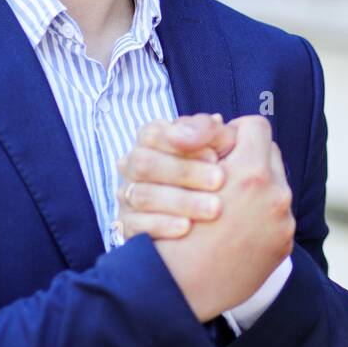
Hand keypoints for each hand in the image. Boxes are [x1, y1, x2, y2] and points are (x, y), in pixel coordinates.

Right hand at [114, 114, 233, 239]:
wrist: (216, 222)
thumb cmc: (216, 171)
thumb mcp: (219, 147)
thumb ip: (214, 131)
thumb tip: (214, 118)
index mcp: (151, 140)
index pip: (152, 134)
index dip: (181, 144)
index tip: (215, 156)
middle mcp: (133, 166)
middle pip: (144, 163)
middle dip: (184, 172)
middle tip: (220, 181)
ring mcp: (127, 196)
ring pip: (143, 195)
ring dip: (181, 201)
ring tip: (214, 208)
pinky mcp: (127, 225)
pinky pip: (136, 225)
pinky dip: (162, 225)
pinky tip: (187, 228)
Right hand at [121, 115, 294, 322]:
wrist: (177, 291)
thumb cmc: (170, 231)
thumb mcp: (177, 178)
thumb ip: (206, 145)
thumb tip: (221, 123)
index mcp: (251, 173)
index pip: (255, 127)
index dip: (233, 133)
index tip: (217, 147)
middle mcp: (275, 195)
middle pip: (268, 154)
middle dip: (247, 159)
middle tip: (223, 172)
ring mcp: (283, 222)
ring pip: (274, 184)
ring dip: (255, 188)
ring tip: (228, 198)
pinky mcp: (283, 244)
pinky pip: (276, 214)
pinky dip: (259, 215)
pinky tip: (235, 225)